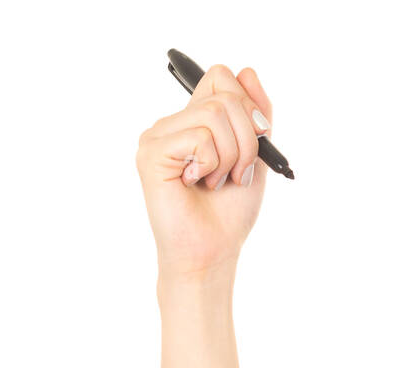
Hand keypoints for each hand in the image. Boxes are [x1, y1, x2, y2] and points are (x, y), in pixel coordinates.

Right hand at [136, 63, 275, 280]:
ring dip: (232, 156)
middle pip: (224, 95)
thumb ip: (255, 115)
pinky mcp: (151, 152)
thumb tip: (247, 70)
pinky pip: (199, 137)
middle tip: (237, 173)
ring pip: (214, 115)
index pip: (221, 76)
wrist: (213, 252)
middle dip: (248, 139)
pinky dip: (212, 165)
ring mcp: (158, 136)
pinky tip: (197, 184)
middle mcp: (172, 123)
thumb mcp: (255, 157)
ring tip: (217, 181)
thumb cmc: (229, 213)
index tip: (260, 136)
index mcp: (194, 120)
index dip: (248, 103)